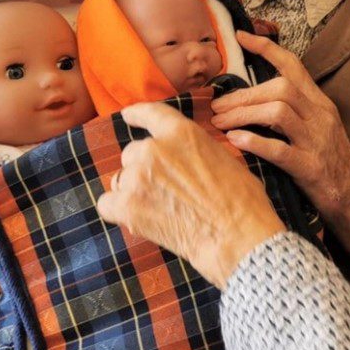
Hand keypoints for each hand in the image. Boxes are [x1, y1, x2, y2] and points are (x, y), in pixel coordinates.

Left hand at [97, 102, 284, 288]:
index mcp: (182, 134)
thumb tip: (183, 157)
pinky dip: (120, 211)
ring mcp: (137, 178)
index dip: (136, 114)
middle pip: (133, 153)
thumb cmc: (241, 200)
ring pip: (121, 178)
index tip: (128, 116)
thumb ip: (195, 150)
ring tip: (159, 207)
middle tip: (165, 188)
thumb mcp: (224, 159)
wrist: (237, 236)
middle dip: (144, 168)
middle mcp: (153, 150)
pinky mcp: (126, 207)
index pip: (150, 113)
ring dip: (134, 189)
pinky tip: (140, 218)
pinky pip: (108, 203)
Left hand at [210, 31, 349, 287]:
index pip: (294, 66)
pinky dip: (254, 142)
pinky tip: (235, 141)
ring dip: (243, 114)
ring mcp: (317, 141)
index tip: (241, 37)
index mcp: (322, 105)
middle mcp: (322, 117)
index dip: (267, 48)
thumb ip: (293, 114)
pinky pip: (279, 149)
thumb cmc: (331, 169)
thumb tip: (252, 101)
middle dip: (243, 93)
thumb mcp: (317, 132)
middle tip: (217, 106)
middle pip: (280, 88)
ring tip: (220, 123)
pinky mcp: (311, 167)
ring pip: (277, 111)